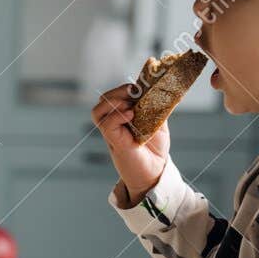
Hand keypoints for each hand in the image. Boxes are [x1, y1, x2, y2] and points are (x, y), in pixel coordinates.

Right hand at [92, 83, 168, 207]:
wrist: (155, 171)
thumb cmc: (155, 149)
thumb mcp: (159, 123)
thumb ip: (155, 107)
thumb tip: (160, 90)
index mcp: (122, 114)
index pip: (115, 94)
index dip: (124, 87)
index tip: (140, 86)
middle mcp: (113, 121)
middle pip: (103, 99)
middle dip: (118, 91)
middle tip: (135, 92)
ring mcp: (111, 132)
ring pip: (98, 110)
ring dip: (114, 101)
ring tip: (130, 104)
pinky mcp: (113, 141)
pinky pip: (106, 124)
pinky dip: (117, 115)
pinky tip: (130, 115)